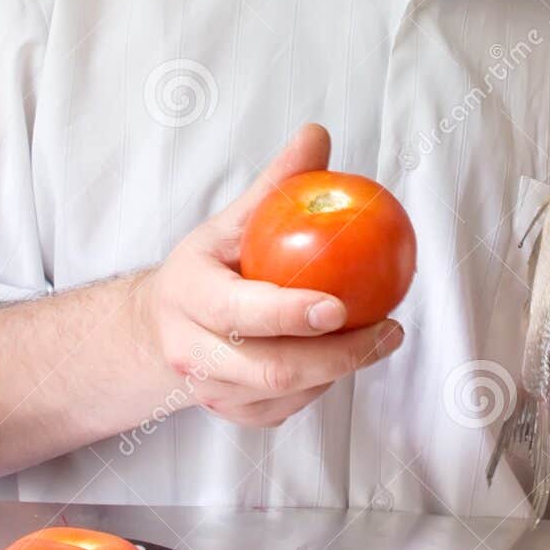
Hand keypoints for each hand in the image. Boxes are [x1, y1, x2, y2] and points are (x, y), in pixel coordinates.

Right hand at [136, 123, 402, 427]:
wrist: (161, 327)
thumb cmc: (210, 267)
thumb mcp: (232, 222)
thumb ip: (276, 185)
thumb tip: (317, 134)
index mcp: (188, 295)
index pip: (238, 312)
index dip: (288, 313)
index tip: (338, 305)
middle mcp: (191, 351)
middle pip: (269, 369)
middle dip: (336, 356)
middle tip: (388, 329)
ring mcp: (210, 391)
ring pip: (283, 395)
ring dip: (338, 371)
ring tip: (382, 338)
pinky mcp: (231, 415)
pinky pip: (285, 411)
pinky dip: (322, 388)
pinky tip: (350, 357)